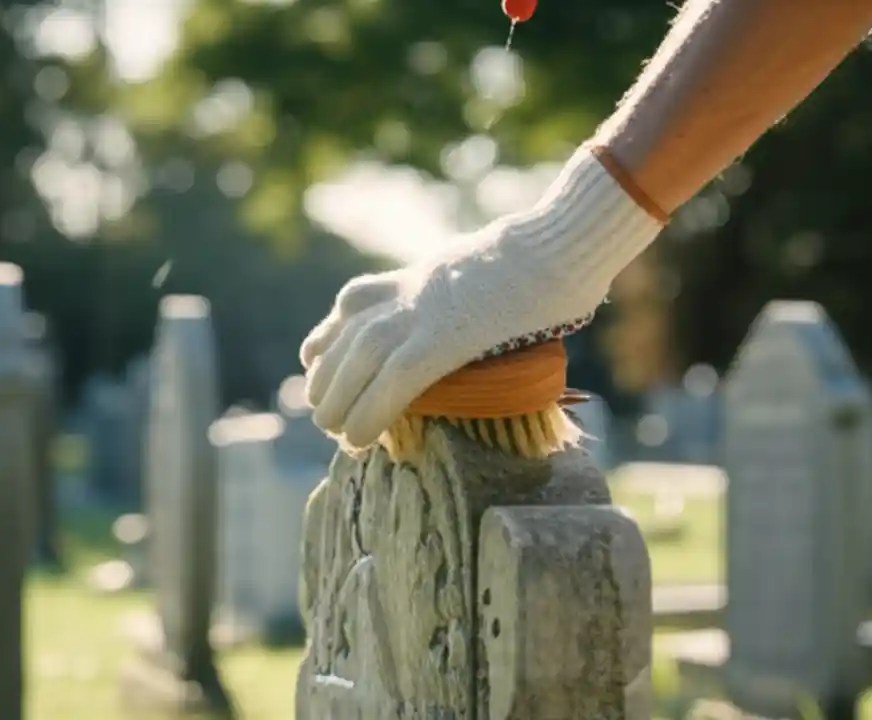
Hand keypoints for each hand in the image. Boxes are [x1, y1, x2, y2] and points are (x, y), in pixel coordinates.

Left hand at [300, 148, 661, 449]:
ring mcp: (421, 313)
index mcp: (415, 275)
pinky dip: (371, 413)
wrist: (558, 246)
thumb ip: (455, 291)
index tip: (313, 365)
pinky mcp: (442, 338)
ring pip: (358, 364)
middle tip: (323, 415)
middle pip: (345, 339)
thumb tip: (467, 314)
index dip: (327, 342)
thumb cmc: (540, 261)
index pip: (351, 305)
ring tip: (335, 431)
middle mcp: (406, 292)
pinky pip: (393, 382)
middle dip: (327, 381)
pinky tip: (359, 439)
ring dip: (340, 404)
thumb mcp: (478, 269)